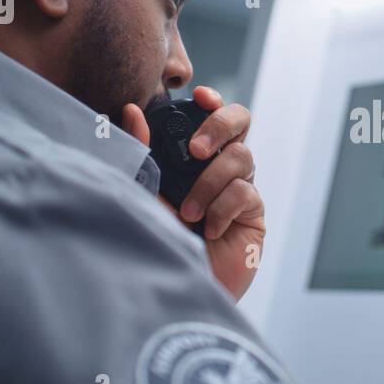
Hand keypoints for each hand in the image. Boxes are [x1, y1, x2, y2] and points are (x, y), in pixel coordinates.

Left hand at [121, 86, 263, 300]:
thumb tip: (130, 110)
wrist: (171, 287)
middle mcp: (217, 165)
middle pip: (240, 120)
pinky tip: (210, 230)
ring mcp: (238, 187)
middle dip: (219, 126)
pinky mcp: (253, 214)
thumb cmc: (151, 238)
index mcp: (190, 155)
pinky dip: (224, 208)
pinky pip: (246, 192)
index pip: (210, 113)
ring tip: (189, 213)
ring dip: (211, 182)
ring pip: (241, 156)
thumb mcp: (141, 189)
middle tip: (197, 152)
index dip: (212, 100)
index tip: (200, 97)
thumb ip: (139, 151)